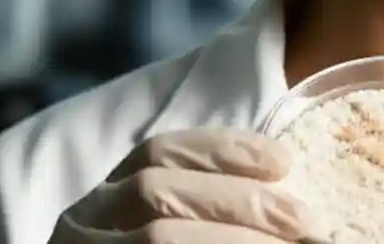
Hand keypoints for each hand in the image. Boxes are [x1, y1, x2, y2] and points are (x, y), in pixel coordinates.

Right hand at [48, 129, 325, 242]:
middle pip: (154, 191)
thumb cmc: (164, 243)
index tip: (281, 160)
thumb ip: (214, 213)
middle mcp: (83, 226)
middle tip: (301, 219)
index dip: (221, 149)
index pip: (156, 153)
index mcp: (106, 200)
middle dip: (236, 199)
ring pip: (157, 237)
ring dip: (231, 237)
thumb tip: (289, 210)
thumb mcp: (174, 224)